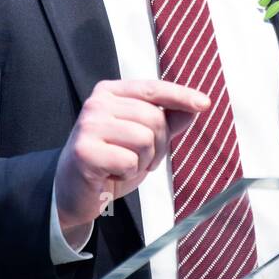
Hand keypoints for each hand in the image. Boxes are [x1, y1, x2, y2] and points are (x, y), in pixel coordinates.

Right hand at [54, 79, 210, 245]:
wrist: (74, 190)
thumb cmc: (110, 161)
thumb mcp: (144, 137)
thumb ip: (168, 120)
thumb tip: (197, 106)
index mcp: (110, 92)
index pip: (153, 88)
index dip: (181, 96)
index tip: (205, 103)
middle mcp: (97, 103)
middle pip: (153, 118)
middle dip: (157, 145)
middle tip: (140, 159)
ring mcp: (88, 125)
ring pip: (144, 139)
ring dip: (143, 161)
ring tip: (124, 165)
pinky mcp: (84, 151)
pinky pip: (130, 161)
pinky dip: (128, 174)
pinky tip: (112, 174)